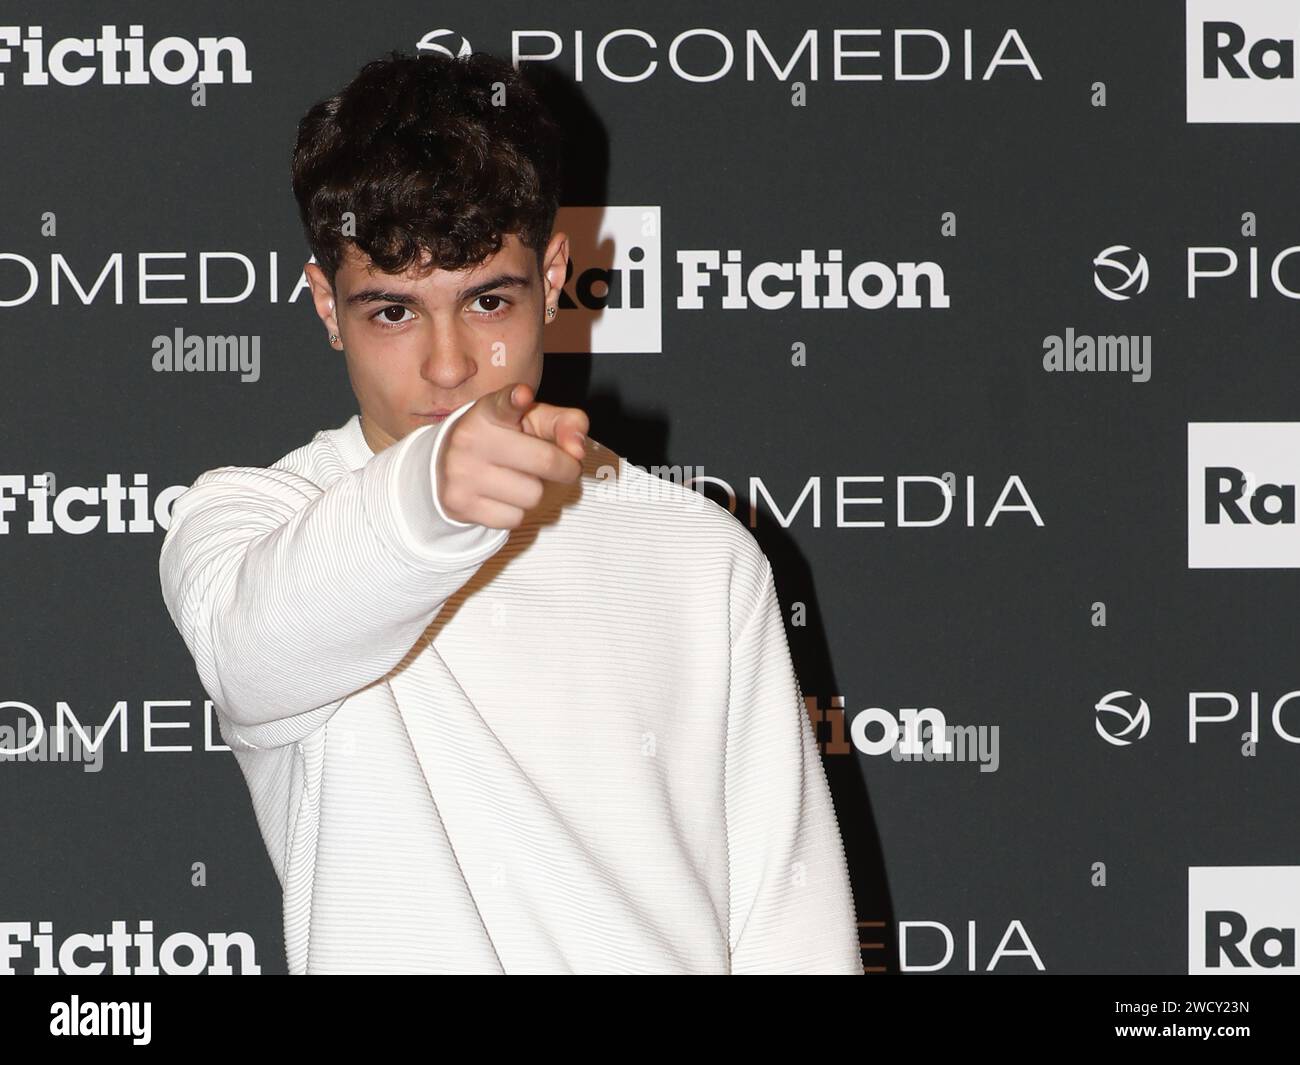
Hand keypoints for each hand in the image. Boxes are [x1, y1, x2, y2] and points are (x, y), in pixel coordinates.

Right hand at [433, 382, 589, 528]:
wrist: (448, 467)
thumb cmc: (505, 439)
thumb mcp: (534, 421)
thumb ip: (565, 422)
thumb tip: (578, 450)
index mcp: (488, 412)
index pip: (502, 404)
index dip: (515, 400)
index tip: (523, 395)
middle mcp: (470, 439)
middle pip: (545, 461)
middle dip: (566, 468)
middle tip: (563, 466)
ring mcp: (461, 473)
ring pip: (532, 495)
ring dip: (535, 491)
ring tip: (517, 478)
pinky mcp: (459, 504)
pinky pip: (514, 518)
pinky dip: (516, 511)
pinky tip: (500, 496)